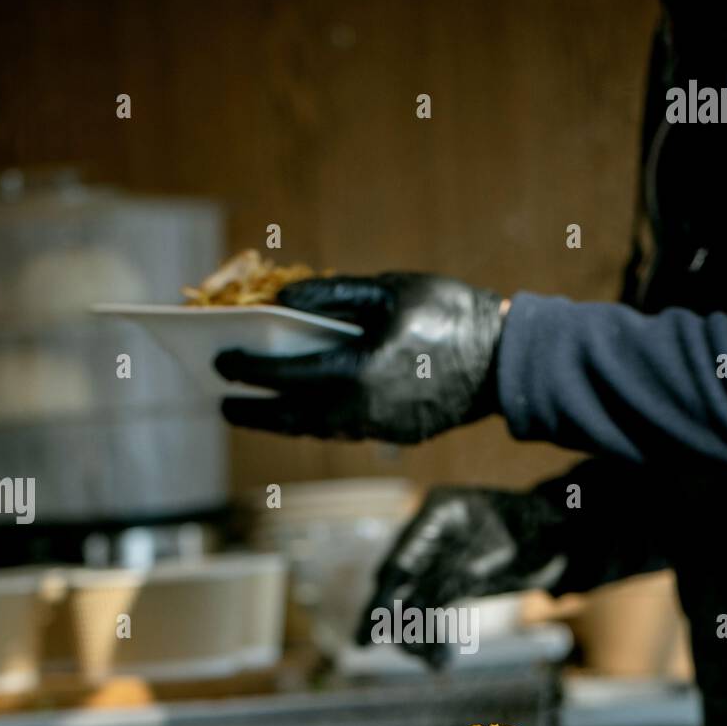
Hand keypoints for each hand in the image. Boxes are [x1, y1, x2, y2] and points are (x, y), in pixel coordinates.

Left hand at [216, 272, 504, 441]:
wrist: (505, 360)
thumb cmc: (448, 314)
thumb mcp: (388, 290)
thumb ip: (331, 296)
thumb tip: (282, 302)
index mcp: (355, 371)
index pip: (284, 375)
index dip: (247, 369)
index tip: (221, 361)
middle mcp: (360, 409)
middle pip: (291, 415)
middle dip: (254, 410)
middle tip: (223, 402)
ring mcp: (379, 429)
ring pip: (316, 428)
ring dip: (283, 420)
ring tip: (257, 412)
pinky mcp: (396, 435)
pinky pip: (344, 430)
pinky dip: (316, 421)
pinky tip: (304, 411)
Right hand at [358, 486, 568, 661]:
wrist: (573, 540)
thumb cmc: (543, 531)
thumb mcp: (497, 556)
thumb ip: (455, 578)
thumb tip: (419, 606)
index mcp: (441, 512)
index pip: (403, 553)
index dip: (386, 587)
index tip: (375, 619)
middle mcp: (435, 535)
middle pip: (399, 579)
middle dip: (392, 615)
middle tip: (371, 643)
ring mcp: (443, 559)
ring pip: (415, 602)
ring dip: (418, 635)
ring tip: (435, 662)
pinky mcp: (456, 584)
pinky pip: (434, 613)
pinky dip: (434, 637)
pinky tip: (439, 661)